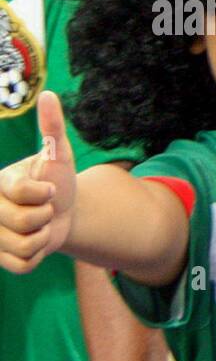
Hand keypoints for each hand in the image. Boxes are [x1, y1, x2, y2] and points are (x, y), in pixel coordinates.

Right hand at [0, 91, 76, 272]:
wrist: (65, 210)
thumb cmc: (58, 179)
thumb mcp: (59, 155)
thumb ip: (52, 128)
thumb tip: (49, 95)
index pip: (23, 194)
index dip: (45, 193)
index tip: (48, 188)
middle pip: (21, 222)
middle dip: (45, 215)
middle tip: (44, 208)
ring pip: (22, 246)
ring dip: (42, 238)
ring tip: (39, 226)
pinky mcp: (2, 258)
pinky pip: (22, 265)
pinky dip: (38, 257)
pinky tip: (35, 243)